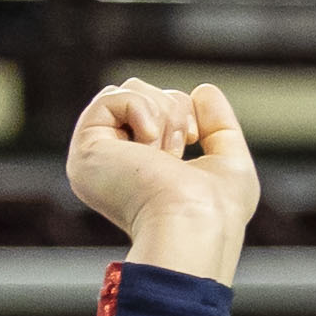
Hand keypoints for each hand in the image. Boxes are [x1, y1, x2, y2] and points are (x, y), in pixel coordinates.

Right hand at [66, 79, 259, 285]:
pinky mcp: (86, 148)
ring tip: (165, 154)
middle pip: (143, 93)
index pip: (158, 111)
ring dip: (163, 114)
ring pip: (129, 91)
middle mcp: (115, 162)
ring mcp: (98, 156)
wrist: (194, 224)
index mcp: (142, 169)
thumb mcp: (229, 161)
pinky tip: (148, 147)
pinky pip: (111, 97)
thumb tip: (204, 90)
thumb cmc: (218, 209)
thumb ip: (219, 126)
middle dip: (175, 110)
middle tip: (179, 151)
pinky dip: (142, 111)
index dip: (184, 110)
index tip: (195, 138)